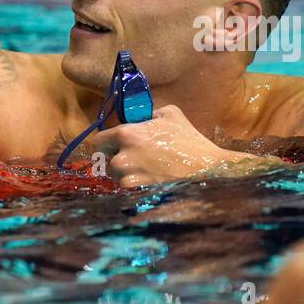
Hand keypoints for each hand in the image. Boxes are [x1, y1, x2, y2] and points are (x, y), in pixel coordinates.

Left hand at [91, 104, 237, 186]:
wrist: (206, 166)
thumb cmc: (188, 139)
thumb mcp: (170, 114)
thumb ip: (148, 113)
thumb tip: (139, 119)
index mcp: (127, 134)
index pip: (98, 140)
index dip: (105, 143)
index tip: (111, 146)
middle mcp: (123, 156)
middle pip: (106, 160)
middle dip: (115, 159)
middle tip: (132, 159)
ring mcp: (129, 175)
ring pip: (115, 176)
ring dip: (124, 174)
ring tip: (144, 169)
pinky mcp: (138, 189)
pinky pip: (126, 187)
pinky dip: (133, 184)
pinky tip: (148, 179)